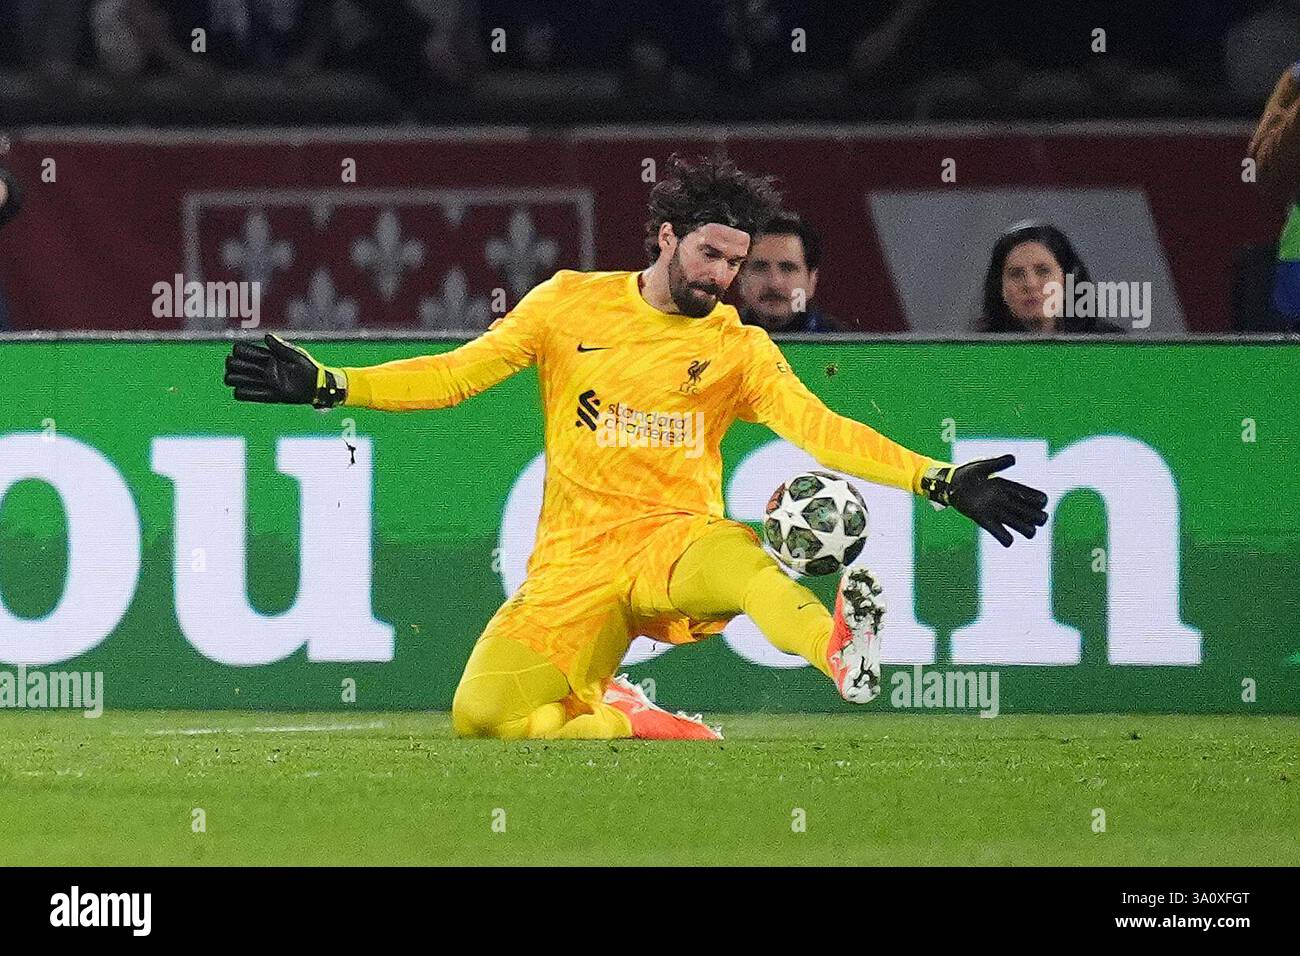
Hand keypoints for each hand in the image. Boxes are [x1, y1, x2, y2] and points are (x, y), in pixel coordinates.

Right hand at [223, 333, 346, 407]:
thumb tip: (266, 337)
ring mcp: (268, 383)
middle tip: (240, 365)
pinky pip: (253, 396)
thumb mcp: (294, 354)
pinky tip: (237, 390)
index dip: (241, 351)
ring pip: (242, 380)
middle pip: (240, 365)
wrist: (319, 384)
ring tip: (234, 377)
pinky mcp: (273, 396)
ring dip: (236, 378)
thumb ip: (280, 347)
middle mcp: (265, 370)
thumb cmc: (308, 366)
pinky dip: (244, 393)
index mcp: (269, 357)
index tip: (241, 351)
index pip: (246, 352)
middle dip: (236, 364)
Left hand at [922, 455, 1048, 546]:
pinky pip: (999, 533)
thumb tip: (1014, 459)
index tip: (1040, 501)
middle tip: (1037, 517)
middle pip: (1030, 513)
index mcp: (1008, 487)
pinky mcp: (984, 520)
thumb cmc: (967, 473)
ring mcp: (996, 512)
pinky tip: (1008, 540)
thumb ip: (997, 463)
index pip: (1031, 496)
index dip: (1039, 500)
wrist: (950, 484)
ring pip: (1019, 525)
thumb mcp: (982, 465)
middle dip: (1038, 517)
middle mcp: (1005, 501)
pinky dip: (1005, 538)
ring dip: (1026, 529)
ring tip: (1029, 531)